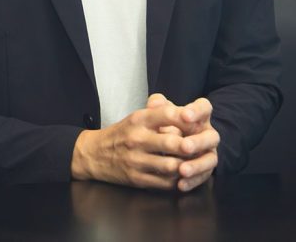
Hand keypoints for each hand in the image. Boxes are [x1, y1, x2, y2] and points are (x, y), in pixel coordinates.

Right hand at [70, 94, 217, 190]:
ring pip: (172, 165)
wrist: (93, 154)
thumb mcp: (136, 117)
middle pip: (173, 143)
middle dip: (191, 146)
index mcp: (138, 119)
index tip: (198, 122)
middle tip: (202, 147)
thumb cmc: (121, 134)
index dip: (187, 118)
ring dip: (188, 165)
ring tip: (194, 162)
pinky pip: (165, 182)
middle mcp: (137, 138)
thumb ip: (160, 113)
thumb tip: (187, 112)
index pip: (167, 114)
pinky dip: (178, 180)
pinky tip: (182, 175)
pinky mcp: (137, 179)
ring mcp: (137, 160)